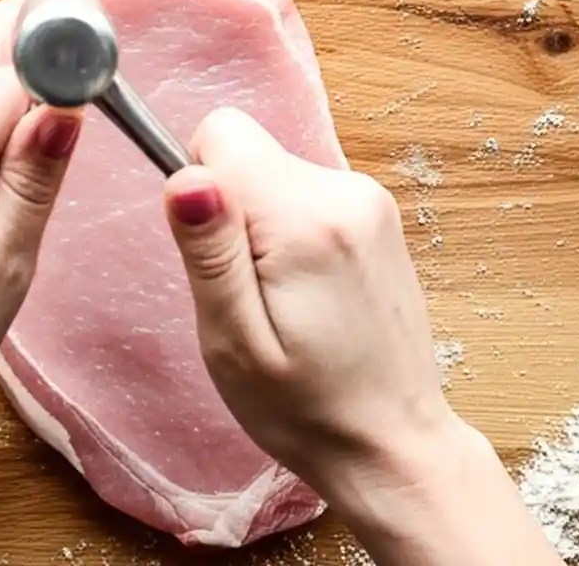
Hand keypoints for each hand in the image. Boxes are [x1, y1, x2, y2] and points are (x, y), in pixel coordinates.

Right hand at [161, 107, 450, 481]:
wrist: (393, 443)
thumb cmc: (305, 409)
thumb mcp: (235, 344)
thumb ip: (209, 253)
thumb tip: (185, 176)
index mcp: (307, 219)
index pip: (221, 134)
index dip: (200, 194)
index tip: (217, 261)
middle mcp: (347, 191)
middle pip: (248, 156)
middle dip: (231, 219)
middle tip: (248, 297)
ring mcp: (370, 200)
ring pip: (273, 177)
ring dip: (261, 232)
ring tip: (282, 305)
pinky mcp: (376, 216)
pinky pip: (302, 197)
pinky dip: (290, 238)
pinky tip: (308, 298)